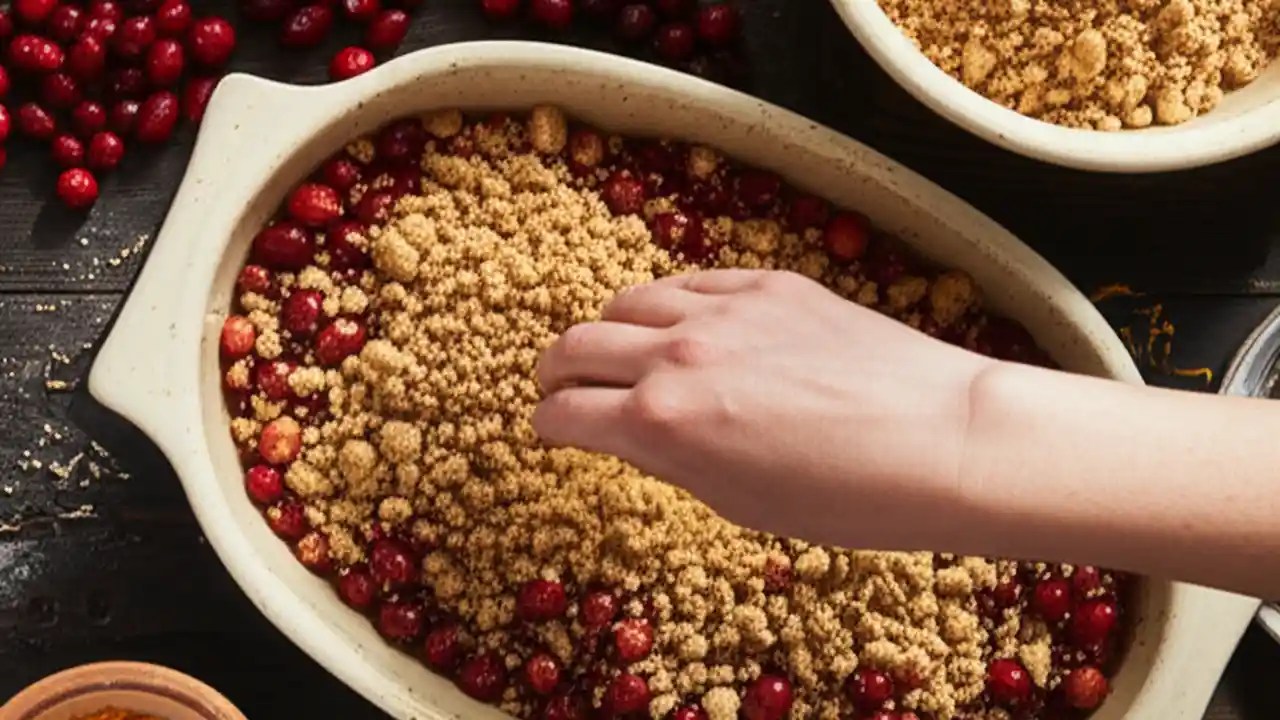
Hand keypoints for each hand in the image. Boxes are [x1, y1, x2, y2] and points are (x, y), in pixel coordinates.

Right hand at [533, 269, 994, 549]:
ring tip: (620, 350)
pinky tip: (684, 323)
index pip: (566, 412)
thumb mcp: (739, 502)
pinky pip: (690, 281)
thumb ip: (673, 459)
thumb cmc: (848, 498)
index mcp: (661, 424)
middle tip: (560, 386)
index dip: (549, 424)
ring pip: (626, 302)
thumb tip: (639, 433)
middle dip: (557, 372)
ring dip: (609, 331)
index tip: (551, 427)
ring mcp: (722, 310)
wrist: (943, 439)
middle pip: (576, 345)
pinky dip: (670, 304)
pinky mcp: (766, 283)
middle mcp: (677, 356)